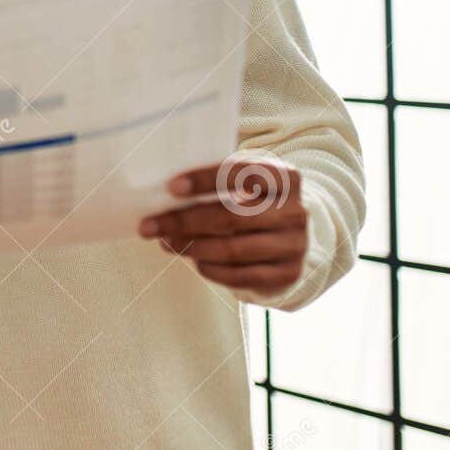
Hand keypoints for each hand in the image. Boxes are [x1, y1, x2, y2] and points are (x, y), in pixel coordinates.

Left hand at [138, 158, 307, 296]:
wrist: (299, 236)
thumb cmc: (258, 202)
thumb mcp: (250, 183)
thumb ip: (220, 181)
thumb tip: (168, 190)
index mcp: (286, 178)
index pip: (244, 174)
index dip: (206, 180)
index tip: (172, 187)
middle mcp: (295, 212)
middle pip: (231, 218)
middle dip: (184, 221)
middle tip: (150, 225)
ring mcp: (294, 245)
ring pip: (232, 249)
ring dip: (191, 247)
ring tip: (164, 242)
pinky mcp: (287, 274)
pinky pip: (239, 275)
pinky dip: (209, 269)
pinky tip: (191, 259)